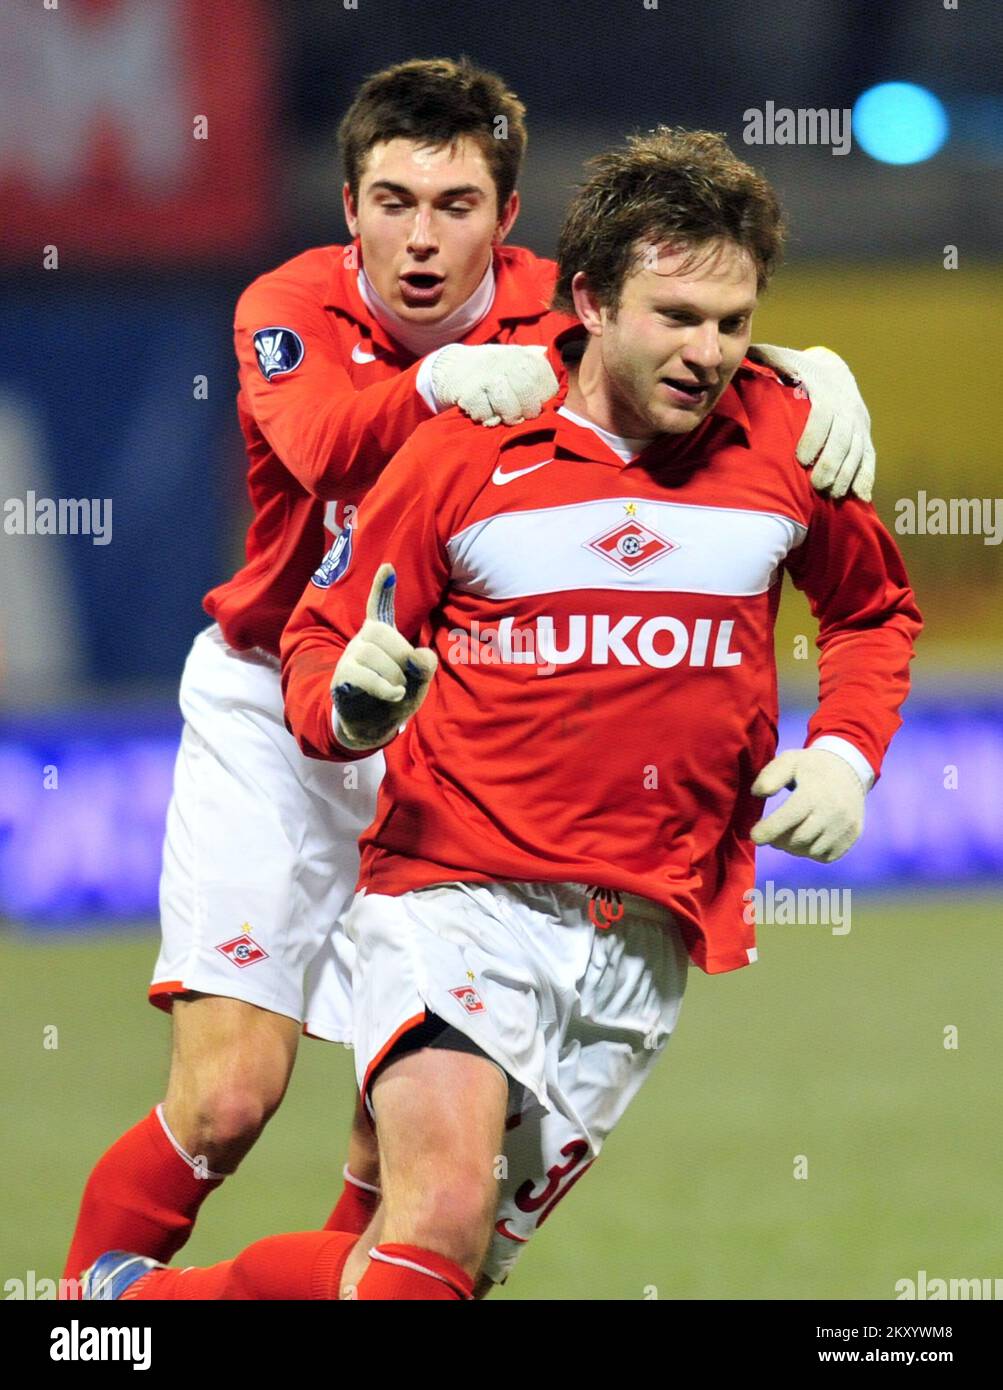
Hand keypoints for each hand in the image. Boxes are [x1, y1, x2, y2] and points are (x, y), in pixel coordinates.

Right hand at [332, 564, 437, 749]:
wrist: (373, 726)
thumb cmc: (396, 697)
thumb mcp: (419, 681)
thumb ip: (425, 666)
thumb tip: (420, 657)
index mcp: (382, 636)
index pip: (379, 607)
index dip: (382, 588)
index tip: (388, 567)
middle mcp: (363, 641)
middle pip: (380, 632)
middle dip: (402, 654)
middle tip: (408, 676)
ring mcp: (350, 658)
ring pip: (370, 653)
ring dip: (393, 675)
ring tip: (398, 690)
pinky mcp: (341, 678)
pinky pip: (361, 674)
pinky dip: (383, 686)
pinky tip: (394, 694)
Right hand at [429, 343, 557, 425]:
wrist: (452, 366)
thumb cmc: (491, 369)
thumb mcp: (515, 359)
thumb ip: (536, 365)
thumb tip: (559, 379)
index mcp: (521, 355)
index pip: (545, 379)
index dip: (546, 398)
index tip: (540, 406)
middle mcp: (505, 361)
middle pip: (528, 393)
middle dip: (528, 411)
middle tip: (521, 416)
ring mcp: (486, 376)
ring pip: (508, 406)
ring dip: (508, 417)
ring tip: (503, 416)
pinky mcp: (469, 391)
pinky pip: (486, 414)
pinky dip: (487, 419)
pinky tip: (484, 413)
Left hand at [747, 343, 874, 500]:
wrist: (835, 370)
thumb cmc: (798, 369)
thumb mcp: (784, 360)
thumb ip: (765, 360)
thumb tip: (743, 354)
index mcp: (827, 390)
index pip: (824, 414)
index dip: (814, 436)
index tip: (801, 458)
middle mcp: (847, 407)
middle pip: (843, 438)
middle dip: (832, 462)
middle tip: (818, 485)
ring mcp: (859, 422)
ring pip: (857, 450)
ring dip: (847, 474)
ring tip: (833, 494)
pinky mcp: (865, 435)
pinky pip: (869, 457)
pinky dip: (866, 476)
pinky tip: (861, 496)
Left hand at [750, 747, 864, 862]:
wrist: (848, 768)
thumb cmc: (810, 767)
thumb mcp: (788, 761)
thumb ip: (770, 776)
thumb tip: (757, 793)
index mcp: (815, 792)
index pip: (789, 816)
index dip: (769, 830)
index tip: (755, 837)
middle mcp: (833, 811)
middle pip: (799, 839)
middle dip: (779, 841)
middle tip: (770, 835)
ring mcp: (846, 825)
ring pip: (811, 851)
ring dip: (794, 848)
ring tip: (787, 835)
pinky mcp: (852, 835)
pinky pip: (826, 856)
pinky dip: (812, 852)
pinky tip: (806, 838)